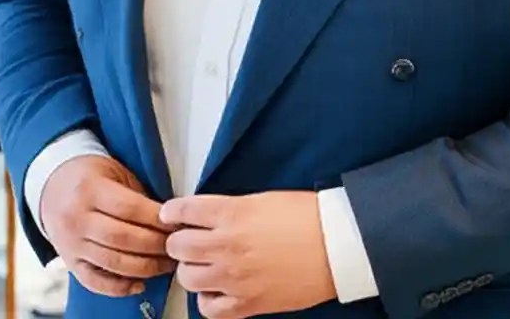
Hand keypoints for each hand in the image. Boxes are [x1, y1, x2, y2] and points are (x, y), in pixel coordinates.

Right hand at [42, 155, 177, 296]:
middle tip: (178, 246)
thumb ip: (138, 195)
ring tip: (167, 265)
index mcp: (89, 190)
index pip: (129, 208)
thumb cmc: (91, 176)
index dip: (157, 219)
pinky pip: (94, 281)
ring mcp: (70, 243)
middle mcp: (76, 218)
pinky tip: (140, 285)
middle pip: (123, 238)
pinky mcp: (69, 262)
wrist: (51, 186)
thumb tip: (171, 219)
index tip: (178, 224)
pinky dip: (119, 287)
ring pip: (112, 262)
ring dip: (145, 267)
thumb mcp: (114, 172)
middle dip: (156, 245)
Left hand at [161, 192, 337, 318]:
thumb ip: (231, 210)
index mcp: (232, 214)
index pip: (182, 211)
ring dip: (191, 269)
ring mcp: (234, 277)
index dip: (172, 212)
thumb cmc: (309, 218)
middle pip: (177, 246)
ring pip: (186, 277)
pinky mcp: (247, 303)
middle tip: (190, 241)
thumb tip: (208, 219)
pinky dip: (207, 299)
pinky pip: (208, 308)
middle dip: (179, 242)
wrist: (338, 247)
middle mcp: (226, 246)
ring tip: (204, 266)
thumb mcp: (264, 200)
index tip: (171, 215)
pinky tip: (216, 290)